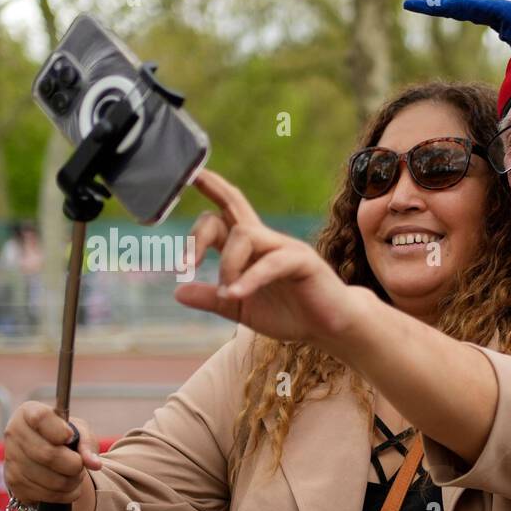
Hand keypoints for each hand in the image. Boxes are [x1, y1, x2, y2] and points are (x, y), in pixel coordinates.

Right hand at [3, 402, 101, 503]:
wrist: (43, 455)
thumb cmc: (63, 437)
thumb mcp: (79, 430)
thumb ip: (87, 443)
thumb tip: (94, 464)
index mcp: (28, 412)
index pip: (40, 418)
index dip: (59, 431)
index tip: (70, 437)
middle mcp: (14, 434)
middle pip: (48, 455)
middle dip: (74, 464)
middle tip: (80, 463)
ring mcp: (11, 460)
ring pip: (50, 479)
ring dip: (72, 480)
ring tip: (75, 473)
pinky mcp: (14, 483)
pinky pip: (47, 494)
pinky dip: (66, 493)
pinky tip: (67, 484)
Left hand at [175, 169, 356, 346]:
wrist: (332, 328)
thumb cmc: (292, 314)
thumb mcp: (242, 309)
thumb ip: (213, 299)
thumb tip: (178, 292)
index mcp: (252, 247)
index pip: (226, 208)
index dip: (208, 189)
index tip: (182, 181)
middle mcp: (267, 240)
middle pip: (229, 212)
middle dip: (199, 233)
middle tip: (183, 266)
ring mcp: (286, 247)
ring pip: (244, 236)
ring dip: (226, 266)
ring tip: (228, 295)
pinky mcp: (303, 262)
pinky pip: (270, 263)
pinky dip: (248, 280)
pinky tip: (235, 296)